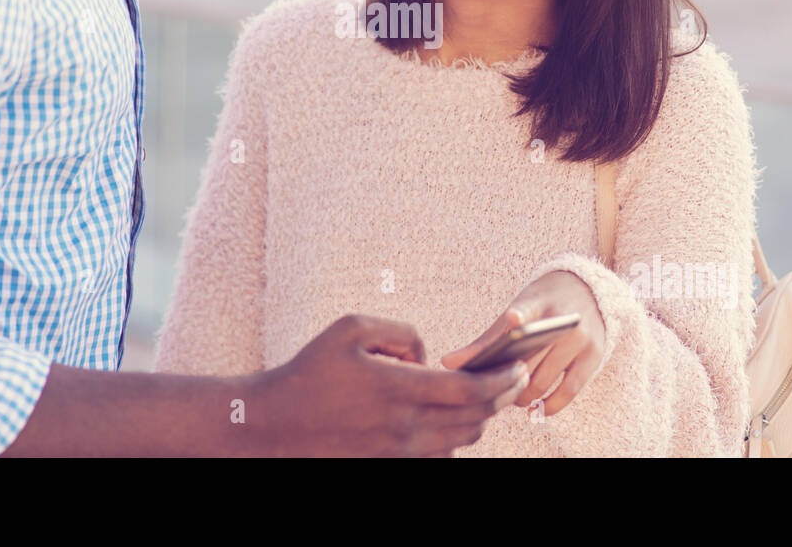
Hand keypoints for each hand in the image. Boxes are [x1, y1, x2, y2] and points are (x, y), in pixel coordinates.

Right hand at [255, 314, 529, 456]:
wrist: (274, 423)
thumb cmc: (310, 370)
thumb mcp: (351, 328)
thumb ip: (400, 332)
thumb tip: (427, 355)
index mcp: (399, 390)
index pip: (470, 390)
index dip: (501, 380)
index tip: (517, 367)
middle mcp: (404, 426)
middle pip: (474, 418)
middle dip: (501, 397)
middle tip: (513, 378)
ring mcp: (398, 451)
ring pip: (460, 440)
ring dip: (480, 418)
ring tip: (487, 395)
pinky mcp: (389, 463)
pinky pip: (438, 455)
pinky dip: (455, 438)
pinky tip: (453, 418)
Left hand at [440, 270, 605, 416]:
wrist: (587, 290)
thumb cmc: (542, 305)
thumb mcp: (516, 311)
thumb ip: (486, 339)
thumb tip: (447, 364)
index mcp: (538, 302)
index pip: (528, 307)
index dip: (521, 315)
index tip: (515, 319)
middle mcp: (562, 319)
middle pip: (528, 359)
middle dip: (506, 380)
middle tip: (494, 389)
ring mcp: (580, 339)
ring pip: (544, 380)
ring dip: (523, 395)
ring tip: (513, 396)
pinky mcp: (593, 357)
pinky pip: (569, 391)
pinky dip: (550, 404)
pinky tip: (537, 408)